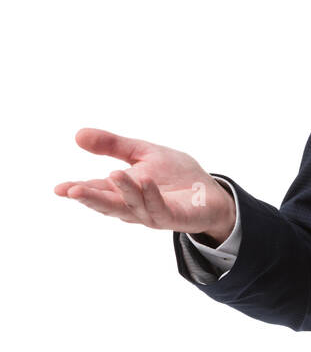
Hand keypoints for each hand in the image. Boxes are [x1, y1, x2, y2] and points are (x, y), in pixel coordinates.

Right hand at [54, 128, 235, 243]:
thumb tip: (78, 134)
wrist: (210, 192)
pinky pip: (159, 209)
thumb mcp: (143, 153)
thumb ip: (114, 145)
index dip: (78, 190)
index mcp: (123, 191)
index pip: (97, 191)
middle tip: (71, 191)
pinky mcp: (174, 217)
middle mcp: (133, 205)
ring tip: (113, 174)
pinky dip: (151, 196)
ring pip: (133, 207)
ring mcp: (153, 213)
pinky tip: (146, 181)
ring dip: (123, 191)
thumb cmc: (176, 175)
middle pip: (108, 204)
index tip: (59, 188)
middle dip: (90, 198)